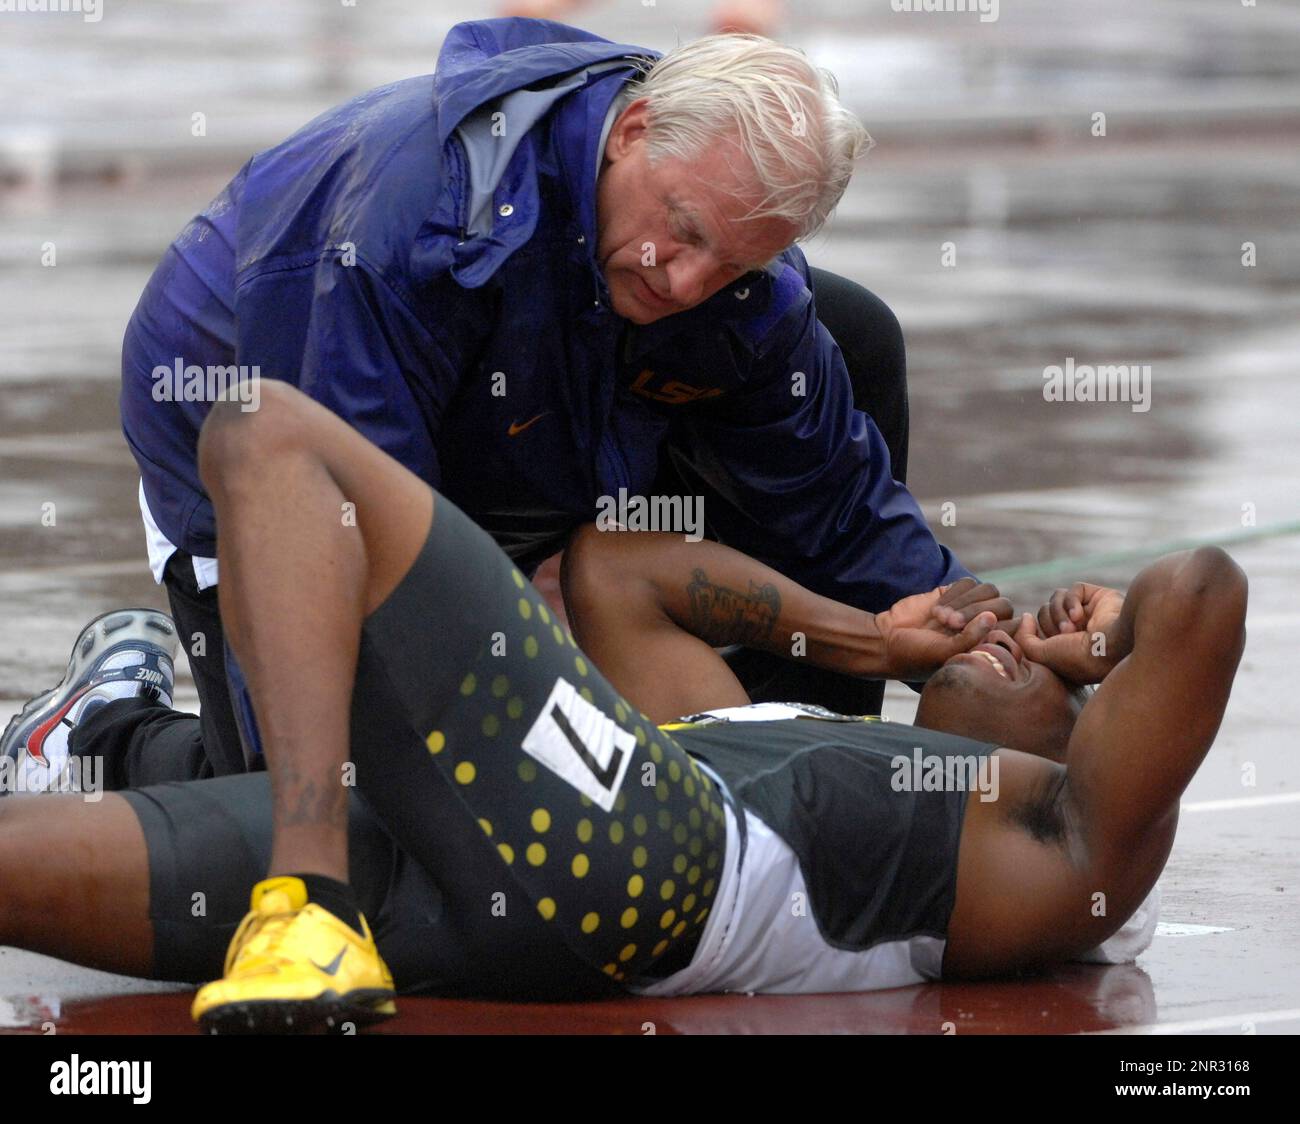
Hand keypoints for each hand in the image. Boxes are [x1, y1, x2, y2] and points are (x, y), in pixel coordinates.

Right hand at [874, 578, 1012, 679]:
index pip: (1014, 629)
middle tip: (949, 625)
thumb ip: (970, 638)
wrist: (886, 639)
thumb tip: (991, 617)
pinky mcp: (954, 593)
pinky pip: (968, 583)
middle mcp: (983, 626)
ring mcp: (969, 608)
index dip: (998, 628)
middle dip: (975, 613)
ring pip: (988, 591)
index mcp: (988, 646)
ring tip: (941, 618)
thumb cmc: (916, 656)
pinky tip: (936, 609)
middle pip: (1003, 605)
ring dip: (964, 603)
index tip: (972, 637)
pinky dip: (954, 594)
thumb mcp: (944, 654)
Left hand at [1014, 582, 1125, 683]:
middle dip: (1049, 623)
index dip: (1036, 633)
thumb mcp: (1040, 654)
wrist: (1112, 647)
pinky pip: (1073, 589)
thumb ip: (1023, 638)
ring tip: (1072, 627)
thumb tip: (1026, 617)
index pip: (1036, 629)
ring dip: (1059, 613)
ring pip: (1056, 598)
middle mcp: (1076, 630)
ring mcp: (1089, 613)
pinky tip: (1080, 615)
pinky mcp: (1098, 597)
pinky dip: (1072, 601)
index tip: (1049, 643)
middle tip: (1066, 635)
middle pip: (1043, 612)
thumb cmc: (1076, 657)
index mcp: (1065, 646)